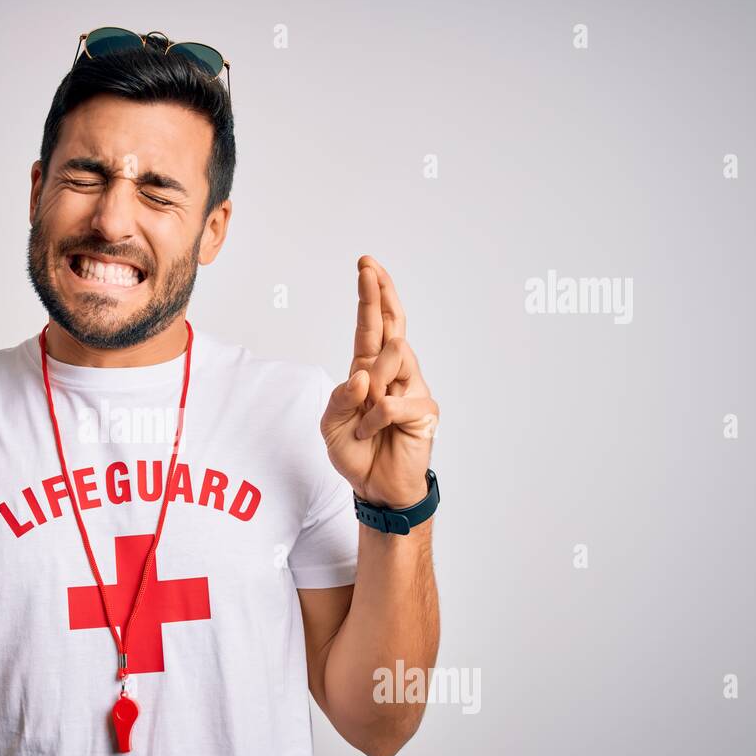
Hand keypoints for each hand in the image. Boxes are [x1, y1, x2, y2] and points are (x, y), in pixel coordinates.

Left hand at [320, 256, 437, 508]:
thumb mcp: (331, 426)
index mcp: (367, 372)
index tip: (367, 266)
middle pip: (391, 326)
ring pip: (392, 360)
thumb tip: (361, 375)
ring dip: (371, 387)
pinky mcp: (424, 410)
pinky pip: (393, 403)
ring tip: (364, 419)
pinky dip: (376, 419)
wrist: (377, 489)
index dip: (371, 297)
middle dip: (379, 295)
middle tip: (368, 267)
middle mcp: (392, 374)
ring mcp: (411, 389)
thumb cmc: (357, 453)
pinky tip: (375, 432)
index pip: (371, 328)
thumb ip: (339, 399)